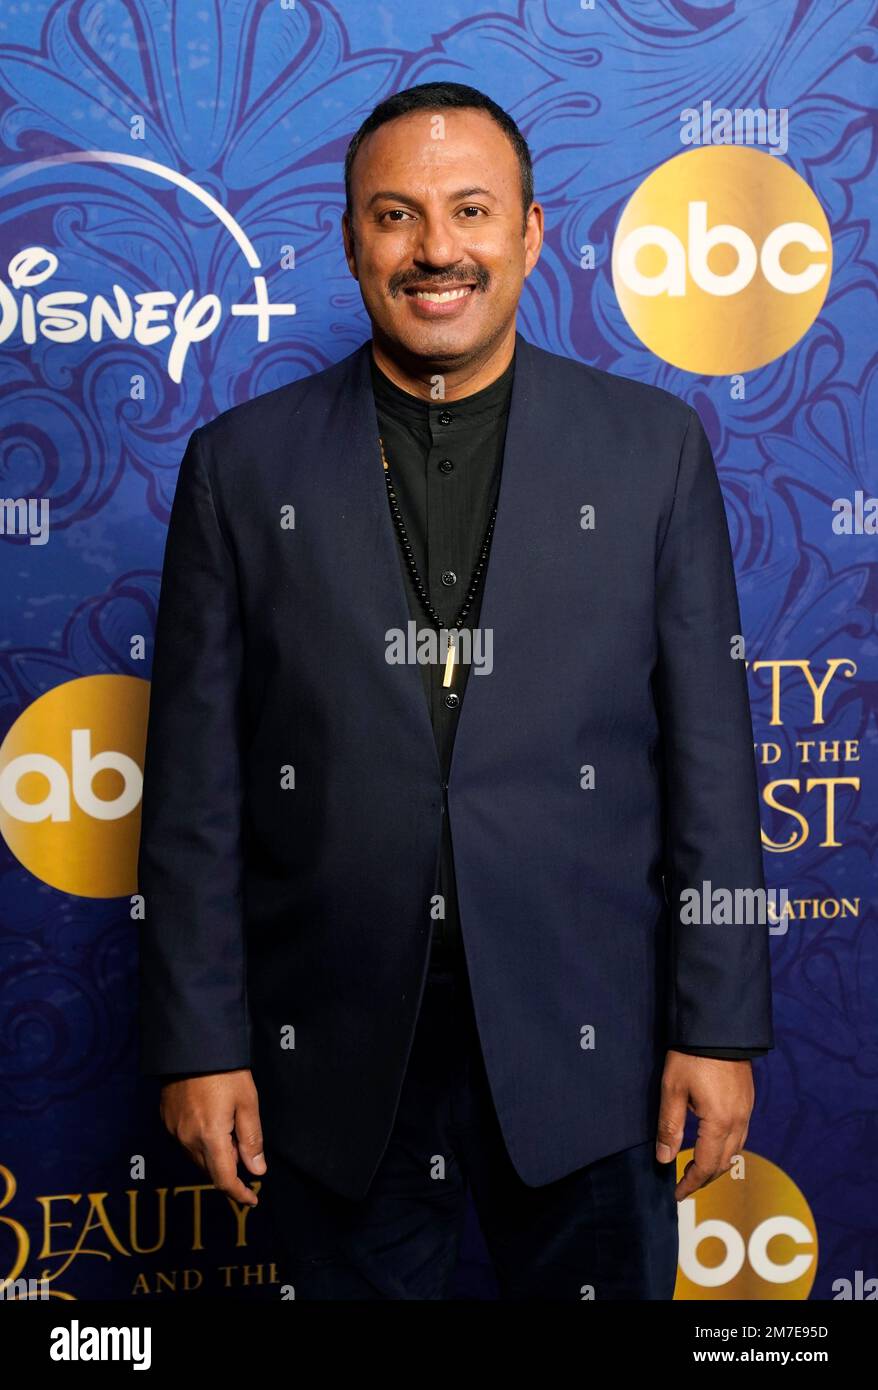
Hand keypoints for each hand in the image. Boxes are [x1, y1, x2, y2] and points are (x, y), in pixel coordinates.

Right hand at [160, 1069, 265, 1206]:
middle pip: (210, 1170)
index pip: (224, 1179)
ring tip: (229, 1128)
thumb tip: (257, 1170)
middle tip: (245, 1147)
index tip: (252, 1199)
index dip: (239, 1193)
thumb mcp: (247, 1102)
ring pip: (197, 1157)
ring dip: (215, 1155)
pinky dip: (201, 1142)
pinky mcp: (166, 1119)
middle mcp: (187, 1139)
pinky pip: (185, 1142)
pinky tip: (211, 1122)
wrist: (191, 1045)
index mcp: (210, 1137)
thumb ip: (252, 1140)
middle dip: (230, 1168)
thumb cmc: (224, 1071)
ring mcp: (173, 1129)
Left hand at [655, 1050, 753, 1201]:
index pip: (707, 1165)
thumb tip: (664, 1159)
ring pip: (736, 1149)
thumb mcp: (672, 1090)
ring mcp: (746, 1110)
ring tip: (698, 1168)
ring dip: (718, 1163)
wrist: (719, 1027)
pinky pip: (741, 1133)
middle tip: (686, 1184)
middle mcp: (739, 1121)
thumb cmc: (691, 1057)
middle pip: (724, 1162)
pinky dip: (727, 1146)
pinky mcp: (748, 1099)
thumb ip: (669, 1127)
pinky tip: (714, 1142)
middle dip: (705, 1177)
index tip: (678, 1194)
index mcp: (719, 1123)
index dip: (692, 1183)